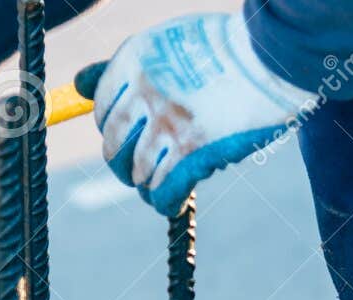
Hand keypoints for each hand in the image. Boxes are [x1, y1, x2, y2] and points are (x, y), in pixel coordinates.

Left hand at [76, 13, 312, 215]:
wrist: (275, 53)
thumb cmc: (227, 48)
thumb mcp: (168, 43)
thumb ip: (123, 67)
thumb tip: (77, 83)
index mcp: (134, 60)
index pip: (101, 109)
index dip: (114, 129)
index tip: (130, 136)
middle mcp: (144, 93)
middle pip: (114, 146)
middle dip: (124, 162)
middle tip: (139, 168)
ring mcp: (168, 124)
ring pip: (138, 173)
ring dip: (146, 183)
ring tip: (160, 183)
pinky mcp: (194, 152)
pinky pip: (165, 191)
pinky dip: (164, 202)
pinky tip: (171, 203)